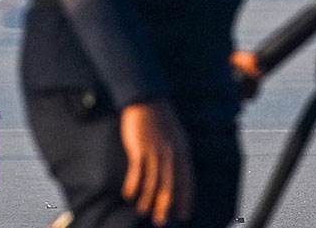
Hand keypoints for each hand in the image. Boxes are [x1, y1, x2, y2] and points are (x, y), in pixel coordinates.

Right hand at [120, 101, 194, 226]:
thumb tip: (177, 173)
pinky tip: (129, 195)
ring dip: (147, 199)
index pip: (187, 180)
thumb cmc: (160, 120)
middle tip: (161, 222)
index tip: (184, 215)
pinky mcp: (140, 148)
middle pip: (170, 185)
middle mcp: (171, 153)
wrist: (146, 100)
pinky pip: (137, 172)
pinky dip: (133, 186)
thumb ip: (177, 154)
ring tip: (143, 210)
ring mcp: (156, 151)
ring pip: (153, 182)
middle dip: (166, 206)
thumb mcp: (176, 137)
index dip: (186, 199)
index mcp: (182, 151)